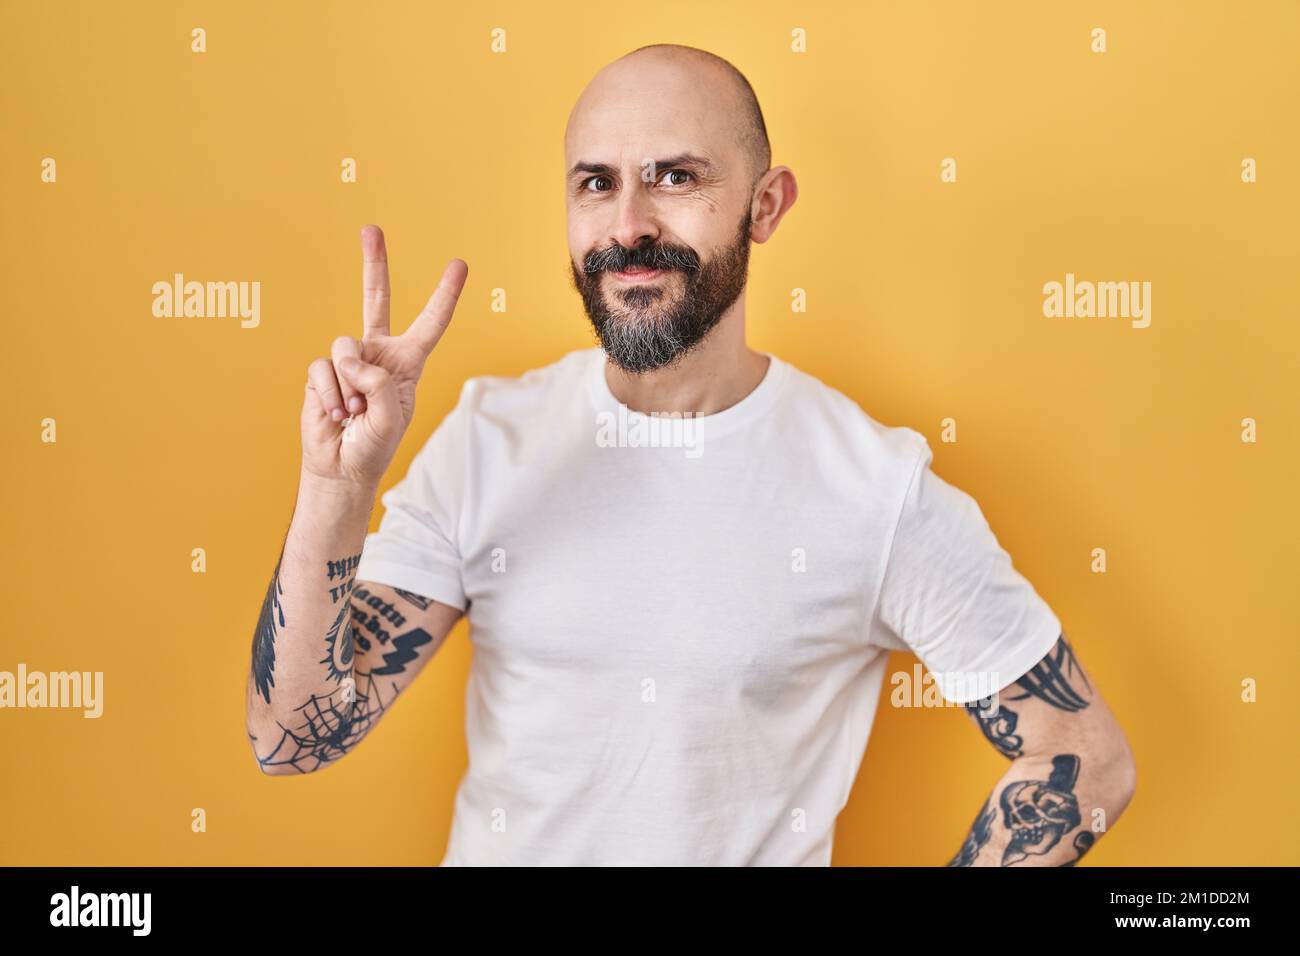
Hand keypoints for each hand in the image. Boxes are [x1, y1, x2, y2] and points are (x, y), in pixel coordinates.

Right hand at [301, 224, 467, 487]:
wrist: (342, 467)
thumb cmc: (374, 445)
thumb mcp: (391, 418)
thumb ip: (378, 383)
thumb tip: (350, 358)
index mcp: (406, 363)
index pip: (430, 324)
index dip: (444, 295)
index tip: (459, 264)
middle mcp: (377, 354)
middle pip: (376, 300)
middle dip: (374, 264)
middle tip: (371, 229)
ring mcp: (348, 360)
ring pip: (345, 347)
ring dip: (349, 384)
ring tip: (354, 411)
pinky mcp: (322, 371)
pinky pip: (322, 368)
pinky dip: (329, 394)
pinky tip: (336, 414)